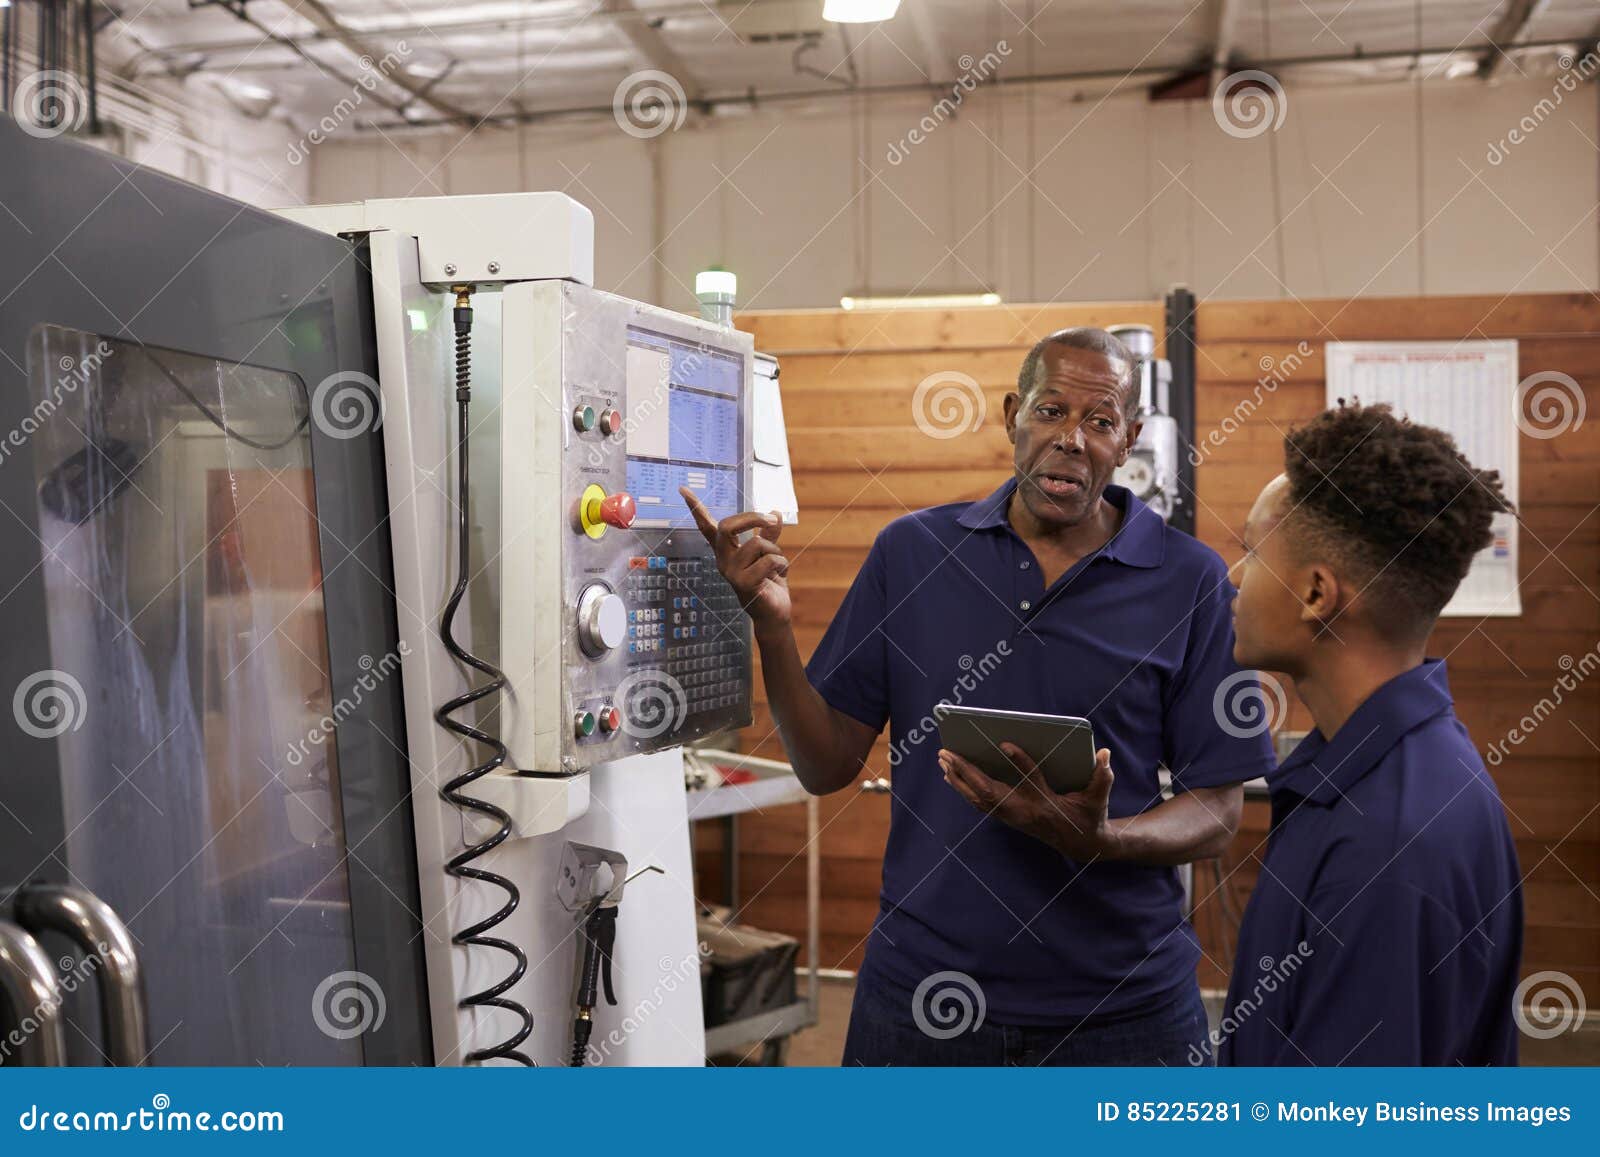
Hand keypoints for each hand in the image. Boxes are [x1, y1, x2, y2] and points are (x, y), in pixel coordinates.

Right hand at [680, 486, 790, 627]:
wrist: (774, 613)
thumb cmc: (769, 584)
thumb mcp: (770, 554)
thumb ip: (769, 535)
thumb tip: (774, 512)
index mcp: (726, 551)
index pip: (707, 527)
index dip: (696, 508)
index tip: (683, 489)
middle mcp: (723, 560)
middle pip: (727, 526)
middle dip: (752, 518)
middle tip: (771, 519)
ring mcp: (730, 573)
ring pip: (757, 543)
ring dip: (776, 551)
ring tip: (777, 566)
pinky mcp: (743, 584)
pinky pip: (769, 561)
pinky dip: (782, 565)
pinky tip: (779, 576)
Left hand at [939, 743, 1119, 861]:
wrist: (1082, 845)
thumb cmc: (1091, 816)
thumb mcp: (1099, 798)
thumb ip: (1102, 776)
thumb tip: (1104, 753)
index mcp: (1046, 804)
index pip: (1031, 782)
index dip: (1019, 762)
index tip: (1004, 743)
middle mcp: (1024, 811)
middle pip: (989, 792)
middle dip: (966, 773)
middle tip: (946, 753)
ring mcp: (1013, 816)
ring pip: (978, 799)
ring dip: (959, 780)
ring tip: (943, 759)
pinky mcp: (1007, 817)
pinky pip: (979, 803)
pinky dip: (963, 788)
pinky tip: (950, 775)